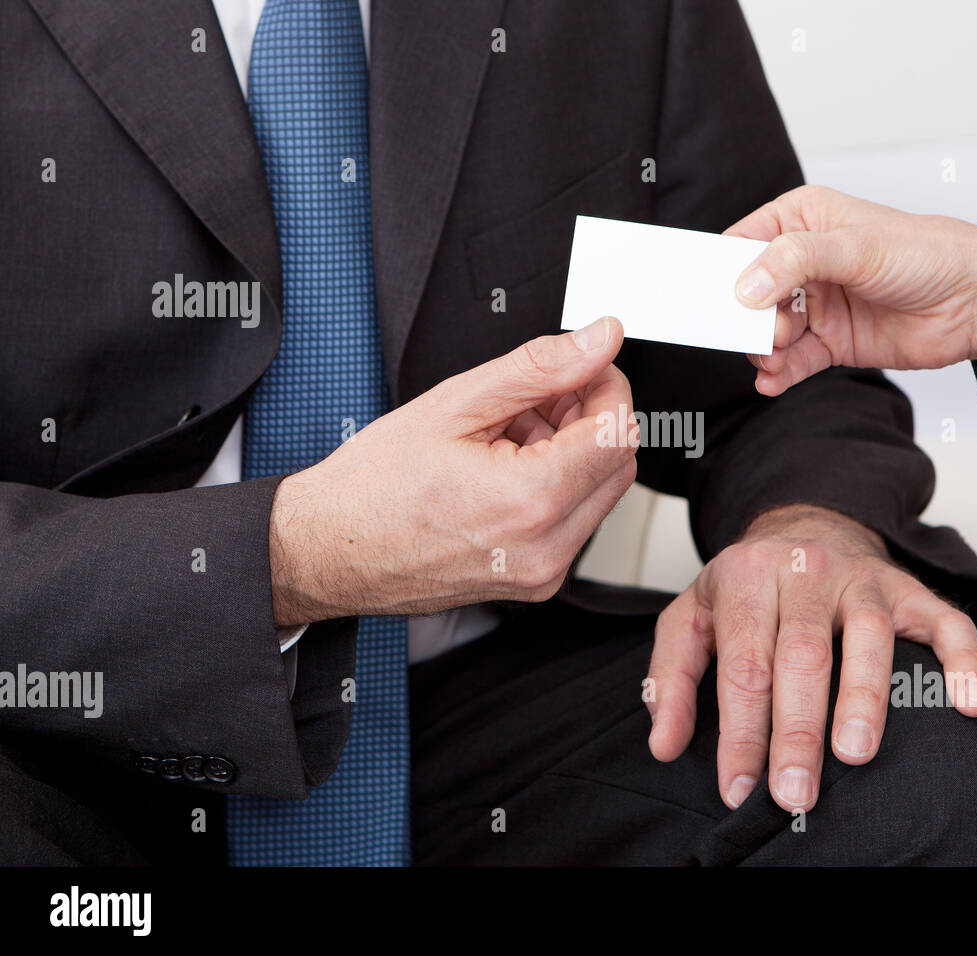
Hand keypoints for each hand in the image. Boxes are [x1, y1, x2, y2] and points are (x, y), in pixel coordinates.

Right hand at [269, 316, 638, 625]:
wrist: (329, 550)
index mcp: (530, 501)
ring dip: (571, 453)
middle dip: (588, 419)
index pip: (618, 431)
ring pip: (600, 492)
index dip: (606, 387)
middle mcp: (546, 548)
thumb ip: (540, 368)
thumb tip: (600, 340)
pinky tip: (505, 470)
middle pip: (618, 463)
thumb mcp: (457, 403)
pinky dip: (555, 487)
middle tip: (533, 399)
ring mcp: (541, 573)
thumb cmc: (374, 486)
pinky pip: (574, 523)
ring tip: (506, 436)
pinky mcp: (533, 583)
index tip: (578, 369)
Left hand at [646, 504, 976, 811]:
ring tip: (855, 754)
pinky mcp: (910, 588)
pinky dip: (963, 662)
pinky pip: (946, 621)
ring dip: (864, 697)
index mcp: (746, 577)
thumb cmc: (748, 586)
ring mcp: (863, 578)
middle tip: (795, 791)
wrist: (803, 523)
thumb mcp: (691, 617)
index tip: (739, 788)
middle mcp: (806, 572)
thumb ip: (672, 679)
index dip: (741, 732)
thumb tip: (666, 745)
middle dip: (797, 729)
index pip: (744, 664)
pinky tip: (969, 705)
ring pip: (869, 636)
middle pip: (803, 654)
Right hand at [726, 185, 976, 395]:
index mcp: (802, 220)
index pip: (743, 244)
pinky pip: (792, 362)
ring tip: (775, 358)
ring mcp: (817, 304)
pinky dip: (779, 374)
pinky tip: (773, 382)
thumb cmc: (928, 254)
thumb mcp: (856, 247)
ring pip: (767, 332)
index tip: (715, 300)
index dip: (724, 272)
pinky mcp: (832, 342)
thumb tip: (747, 286)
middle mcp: (804, 262)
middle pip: (748, 294)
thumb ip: (797, 260)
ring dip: (763, 350)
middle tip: (757, 334)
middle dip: (744, 319)